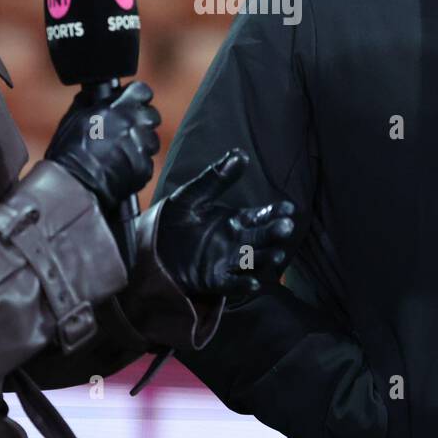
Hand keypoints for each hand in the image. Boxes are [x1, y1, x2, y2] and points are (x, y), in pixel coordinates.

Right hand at [45, 81, 160, 214]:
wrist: (73, 184)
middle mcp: (135, 123)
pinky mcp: (145, 168)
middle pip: (152, 115)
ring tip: (121, 153)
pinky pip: (147, 162)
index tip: (132, 104)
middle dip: (142, 121)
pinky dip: (137, 164)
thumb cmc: (69, 150)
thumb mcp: (73, 117)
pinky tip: (121, 168)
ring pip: (152, 140)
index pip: (142, 91)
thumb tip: (94, 94)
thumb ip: (89, 102)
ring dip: (141, 144)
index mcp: (119, 106)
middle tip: (126, 131)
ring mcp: (142, 146)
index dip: (137, 98)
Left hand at [150, 149, 294, 298]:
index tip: (289, 208)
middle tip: (286, 227)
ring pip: (252, 260)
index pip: (260, 216)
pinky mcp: (213, 280)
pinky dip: (242, 283)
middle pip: (261, 238)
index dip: (275, 212)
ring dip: (265, 258)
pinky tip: (253, 281)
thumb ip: (216, 178)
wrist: (148, 245)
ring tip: (275, 255)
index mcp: (233, 220)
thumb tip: (240, 154)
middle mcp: (235, 241)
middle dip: (274, 233)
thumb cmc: (173, 218)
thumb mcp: (193, 195)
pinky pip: (232, 283)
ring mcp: (226, 262)